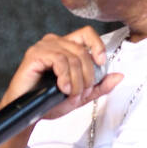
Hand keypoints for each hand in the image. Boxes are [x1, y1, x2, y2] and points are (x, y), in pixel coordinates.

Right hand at [0, 25, 123, 147]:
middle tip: (81, 92)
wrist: (27, 113)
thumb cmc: (48, 102)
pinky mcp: (34, 54)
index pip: (87, 33)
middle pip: (82, 50)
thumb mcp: (80, 95)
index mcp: (65, 46)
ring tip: (70, 93)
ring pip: (72, 56)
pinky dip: (65, 76)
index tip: (101, 63)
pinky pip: (59, 60)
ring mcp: (43, 46)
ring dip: (77, 79)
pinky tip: (62, 88)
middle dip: (87, 75)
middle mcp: (54, 42)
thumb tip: (119, 76)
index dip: (98, 45)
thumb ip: (99, 86)